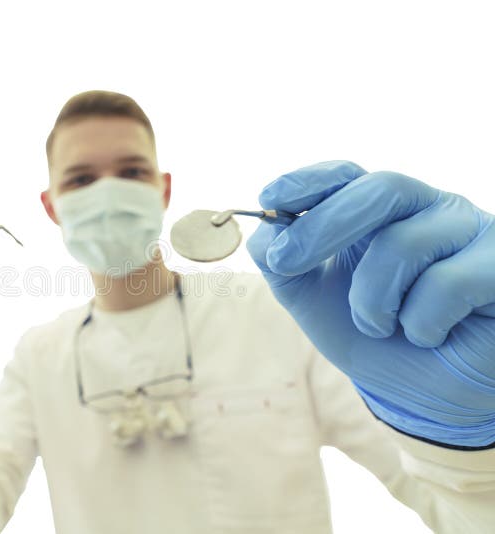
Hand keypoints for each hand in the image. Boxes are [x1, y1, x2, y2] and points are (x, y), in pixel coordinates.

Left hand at [247, 161, 494, 447]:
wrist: (437, 396)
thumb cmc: (381, 339)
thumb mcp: (317, 303)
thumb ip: (285, 266)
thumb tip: (263, 233)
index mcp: (381, 213)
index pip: (347, 175)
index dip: (308, 181)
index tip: (269, 197)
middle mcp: (427, 210)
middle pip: (378, 189)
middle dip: (321, 227)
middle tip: (286, 262)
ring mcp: (469, 232)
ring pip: (402, 243)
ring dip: (372, 300)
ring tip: (381, 327)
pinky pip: (447, 283)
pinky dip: (421, 322)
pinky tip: (429, 336)